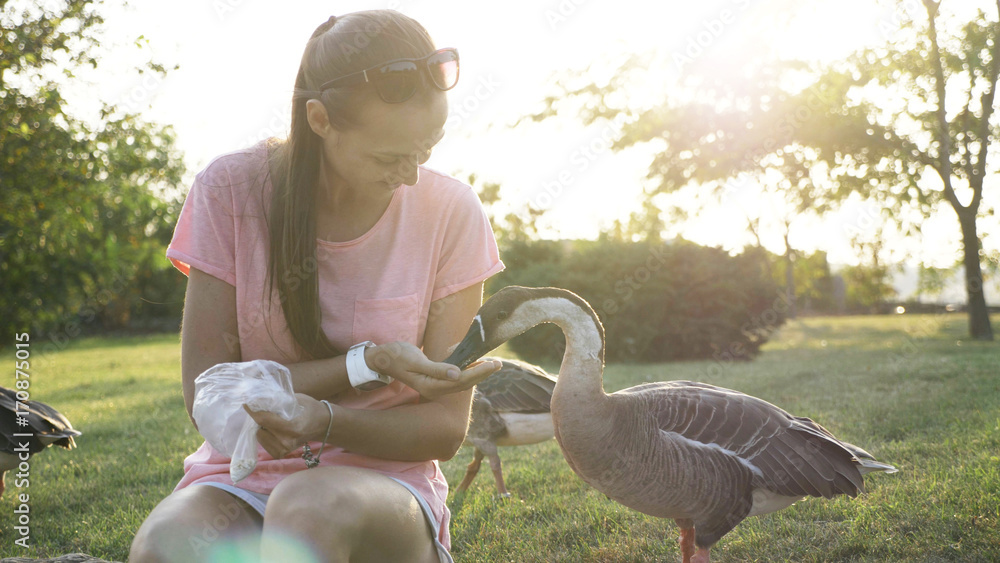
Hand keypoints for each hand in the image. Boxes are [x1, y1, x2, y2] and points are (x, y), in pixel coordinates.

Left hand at [244, 393, 331, 459]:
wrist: (322, 424)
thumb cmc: (310, 409)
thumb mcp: (297, 399)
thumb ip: (279, 400)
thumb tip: (258, 397)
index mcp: (293, 428)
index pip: (264, 420)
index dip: (252, 410)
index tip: (245, 401)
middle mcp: (287, 442)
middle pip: (260, 427)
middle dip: (258, 416)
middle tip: (261, 408)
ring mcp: (284, 450)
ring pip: (260, 435)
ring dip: (261, 426)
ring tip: (271, 419)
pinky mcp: (280, 454)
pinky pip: (263, 442)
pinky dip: (265, 433)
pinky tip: (273, 429)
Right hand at [366, 341, 501, 400]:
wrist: (383, 359)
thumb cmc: (398, 357)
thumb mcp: (416, 361)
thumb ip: (437, 369)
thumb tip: (458, 374)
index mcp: (432, 386)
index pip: (462, 381)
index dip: (479, 372)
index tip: (492, 364)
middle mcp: (436, 388)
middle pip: (465, 382)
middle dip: (483, 373)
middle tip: (499, 363)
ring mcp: (435, 385)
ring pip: (462, 380)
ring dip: (477, 372)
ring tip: (490, 362)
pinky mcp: (435, 379)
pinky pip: (456, 376)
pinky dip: (466, 368)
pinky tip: (471, 361)